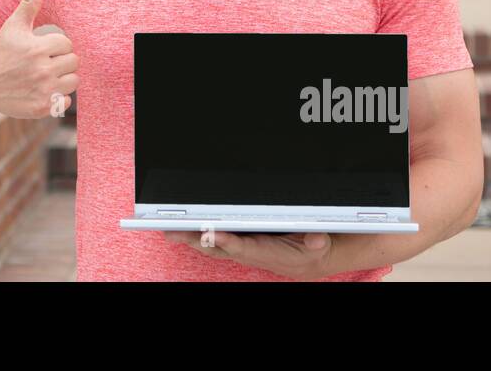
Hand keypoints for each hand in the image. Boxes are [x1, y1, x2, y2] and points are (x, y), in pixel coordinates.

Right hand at [0, 0, 77, 118]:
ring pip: (74, 81)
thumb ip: (28, 1)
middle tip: (42, 62)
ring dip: (63, 78)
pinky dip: (58, 97)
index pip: (67, 43)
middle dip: (60, 60)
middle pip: (73, 62)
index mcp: (37, 48)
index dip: (55, 44)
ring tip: (44, 75)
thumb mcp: (13, 25)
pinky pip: (67, 101)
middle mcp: (42, 71)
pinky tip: (41, 90)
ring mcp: (43, 92)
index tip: (40, 47)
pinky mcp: (42, 108)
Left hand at [163, 229, 334, 279]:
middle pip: (219, 247)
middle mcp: (251, 252)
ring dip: (192, 238)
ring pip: (213, 245)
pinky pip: (216, 242)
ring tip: (170, 230)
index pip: (243, 246)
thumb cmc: (312, 250)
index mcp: (267, 252)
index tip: (211, 233)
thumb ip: (316, 241)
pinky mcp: (242, 245)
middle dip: (196, 239)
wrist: (310, 260)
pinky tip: (185, 231)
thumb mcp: (320, 244)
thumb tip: (316, 239)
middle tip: (175, 230)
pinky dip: (200, 236)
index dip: (227, 241)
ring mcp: (244, 249)